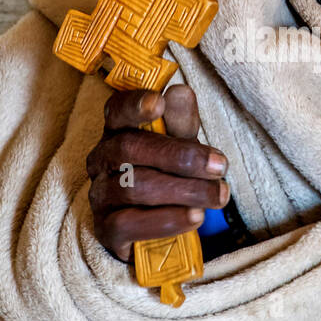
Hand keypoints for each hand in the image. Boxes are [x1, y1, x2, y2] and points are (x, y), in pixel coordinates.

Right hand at [85, 86, 229, 260]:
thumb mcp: (180, 147)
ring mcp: (100, 195)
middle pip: (130, 149)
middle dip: (180, 157)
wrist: (157, 229)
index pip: (116, 110)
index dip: (134, 105)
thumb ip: (180, 122)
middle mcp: (101, 160)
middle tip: (220, 166)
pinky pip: (130, 223)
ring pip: (134, 187)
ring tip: (218, 195)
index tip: (159, 102)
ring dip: (184, 191)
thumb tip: (180, 91)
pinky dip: (167, 220)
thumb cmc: (167, 177)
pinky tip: (195, 217)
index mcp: (117, 131)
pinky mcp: (105, 229)